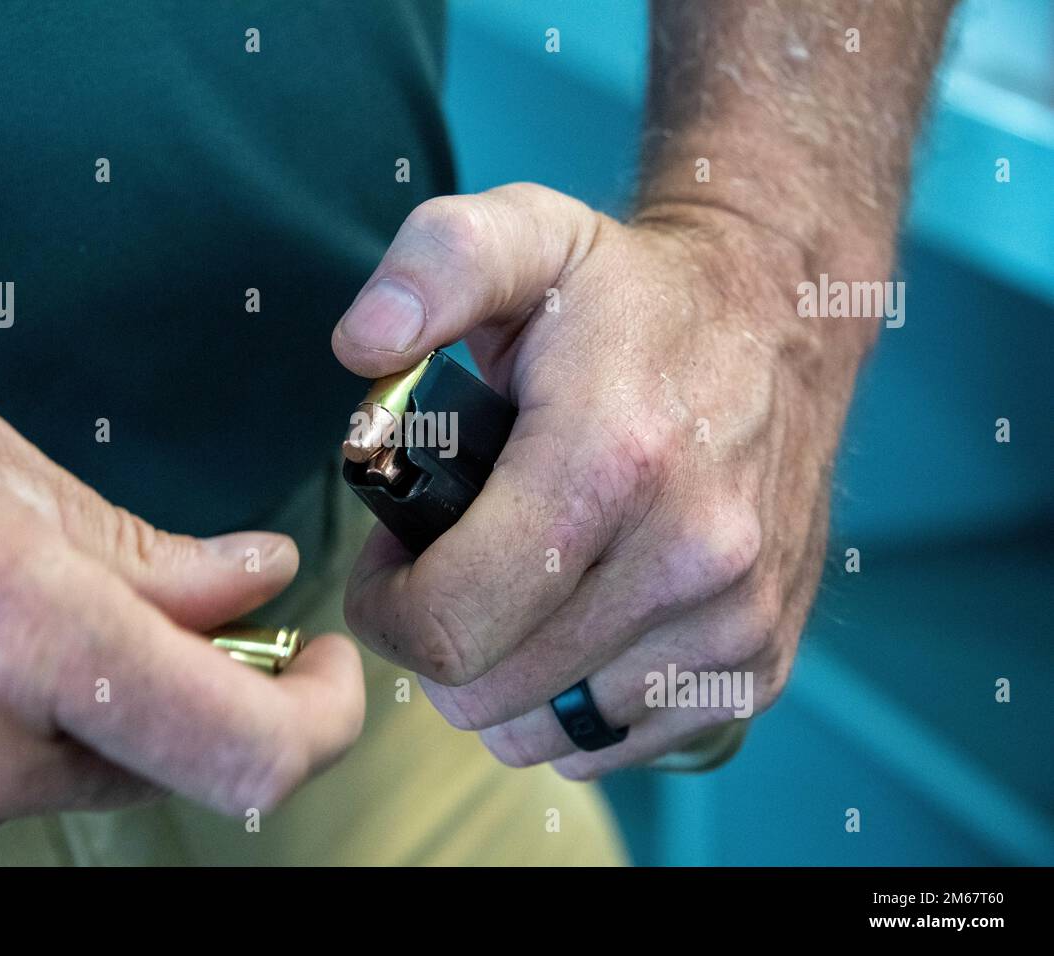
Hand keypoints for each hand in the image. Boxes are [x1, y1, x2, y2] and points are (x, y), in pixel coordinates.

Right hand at [0, 370, 363, 862]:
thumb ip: (146, 553)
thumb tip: (256, 582)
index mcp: (22, 638)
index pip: (243, 748)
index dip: (320, 723)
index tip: (330, 677)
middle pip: (156, 764)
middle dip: (171, 697)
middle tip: (140, 622)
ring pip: (65, 788)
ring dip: (66, 720)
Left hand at [333, 183, 872, 778]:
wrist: (783, 316)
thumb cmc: (628, 293)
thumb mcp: (524, 234)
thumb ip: (430, 267)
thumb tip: (360, 342)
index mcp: (611, 462)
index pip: (448, 624)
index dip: (384, 608)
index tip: (390, 564)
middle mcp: (689, 559)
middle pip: (486, 693)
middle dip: (434, 642)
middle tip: (446, 569)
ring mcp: (733, 626)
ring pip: (544, 735)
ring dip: (499, 678)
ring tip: (510, 589)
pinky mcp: (756, 667)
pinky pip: (614, 744)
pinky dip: (570, 705)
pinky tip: (572, 622)